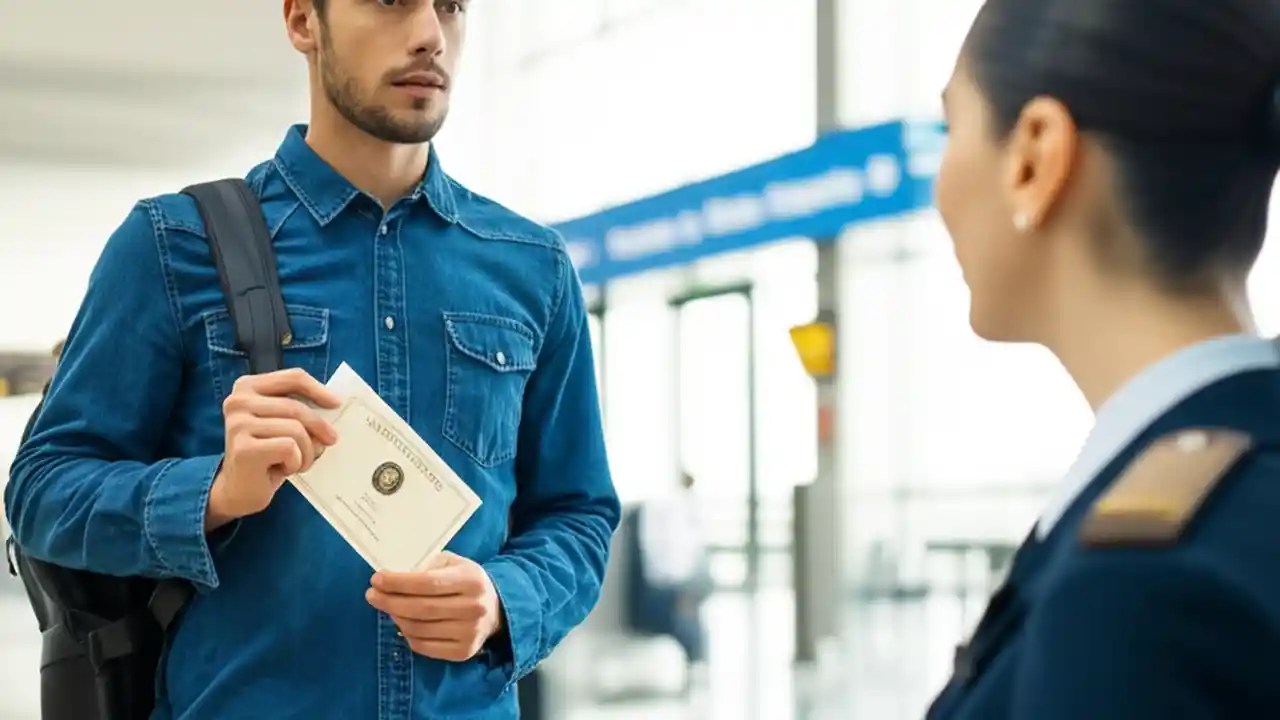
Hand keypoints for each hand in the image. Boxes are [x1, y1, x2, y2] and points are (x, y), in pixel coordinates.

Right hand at [206, 368, 341, 529]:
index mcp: (248, 386)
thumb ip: (300, 408)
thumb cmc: (268, 453)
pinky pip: (289, 448)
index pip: (293, 378)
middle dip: (319, 429)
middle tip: (328, 443)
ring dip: (307, 451)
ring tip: (299, 462)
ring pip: (296, 429)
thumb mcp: (283, 423)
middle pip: (297, 407)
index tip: (336, 404)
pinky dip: (296, 462)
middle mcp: (238, 401)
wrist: (239, 489)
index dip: (319, 390)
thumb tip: (333, 404)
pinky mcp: (243, 448)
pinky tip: (284, 469)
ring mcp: (238, 424)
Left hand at [366, 552, 504, 662]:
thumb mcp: (453, 564)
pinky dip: (407, 635)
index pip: (428, 583)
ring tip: (387, 607)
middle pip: (421, 608)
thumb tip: (392, 573)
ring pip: (419, 628)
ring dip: (396, 618)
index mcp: (471, 580)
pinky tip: (402, 623)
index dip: (398, 582)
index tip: (376, 579)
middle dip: (390, 601)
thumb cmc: (467, 582)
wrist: (496, 609)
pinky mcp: (464, 651)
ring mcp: (470, 632)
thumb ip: (427, 565)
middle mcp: (474, 607)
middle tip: (372, 595)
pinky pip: (424, 646)